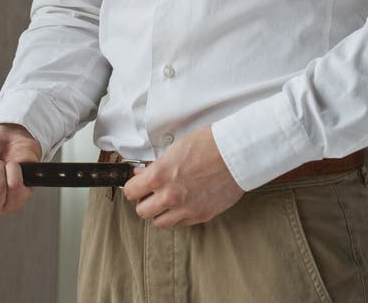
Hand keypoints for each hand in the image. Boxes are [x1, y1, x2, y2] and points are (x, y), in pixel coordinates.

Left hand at [123, 125, 243, 227]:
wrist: (236, 152)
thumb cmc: (209, 143)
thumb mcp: (176, 147)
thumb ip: (157, 166)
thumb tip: (143, 174)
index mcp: (159, 175)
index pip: (131, 191)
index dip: (133, 186)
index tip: (137, 184)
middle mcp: (169, 196)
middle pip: (142, 211)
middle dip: (145, 201)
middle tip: (152, 192)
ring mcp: (185, 209)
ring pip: (159, 222)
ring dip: (160, 212)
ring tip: (168, 200)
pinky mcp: (201, 216)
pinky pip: (180, 224)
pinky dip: (178, 216)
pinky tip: (184, 203)